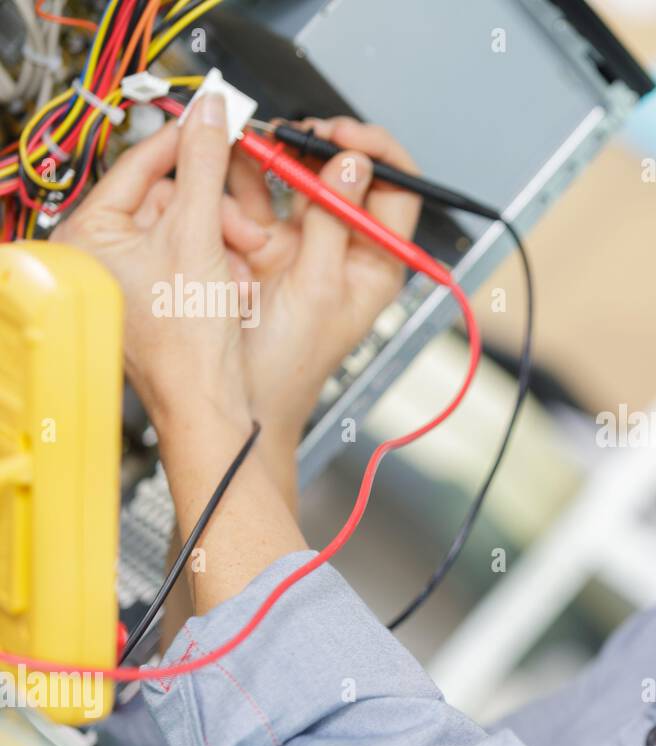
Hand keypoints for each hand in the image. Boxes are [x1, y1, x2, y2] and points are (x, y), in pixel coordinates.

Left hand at [52, 94, 269, 429]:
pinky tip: (232, 287)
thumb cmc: (186, 342)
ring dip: (225, 244)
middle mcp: (99, 253)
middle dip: (216, 217)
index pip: (139, 163)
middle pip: (171, 200)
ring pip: (189, 228)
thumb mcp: (201, 234)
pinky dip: (220, 265)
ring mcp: (127, 276)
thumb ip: (206, 163)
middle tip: (245, 232)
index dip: (187, 144)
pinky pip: (192, 256)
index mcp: (88, 234)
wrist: (207, 401)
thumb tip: (212, 113)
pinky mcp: (154, 294)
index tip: (220, 124)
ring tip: (237, 273)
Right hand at [222, 116, 421, 444]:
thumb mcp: (316, 289)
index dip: (377, 153)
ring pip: (302, 179)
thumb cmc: (289, 365)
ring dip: (282, 154)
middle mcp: (347, 247)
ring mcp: (306, 243)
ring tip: (261, 138)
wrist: (239, 400)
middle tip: (296, 131)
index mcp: (377, 262)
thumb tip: (354, 166)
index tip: (343, 135)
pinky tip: (235, 158)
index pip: (397, 189)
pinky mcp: (266, 243)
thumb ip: (333, 224)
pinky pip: (261, 195)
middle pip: (348, 175)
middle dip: (322, 146)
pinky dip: (249, 173)